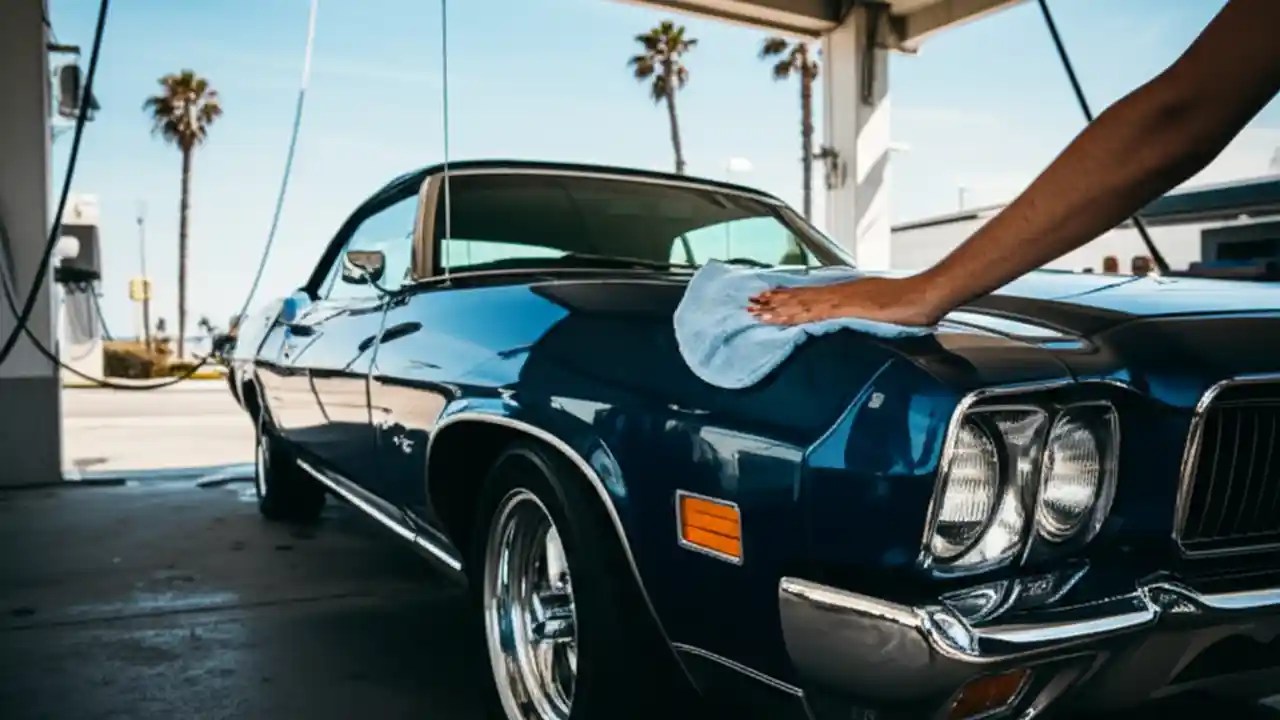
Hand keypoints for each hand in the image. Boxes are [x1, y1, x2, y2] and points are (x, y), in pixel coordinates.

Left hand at [747, 276, 941, 326]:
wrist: (924, 295)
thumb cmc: (909, 302)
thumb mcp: (881, 307)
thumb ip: (866, 312)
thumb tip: (858, 317)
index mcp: (846, 292)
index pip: (811, 294)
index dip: (788, 296)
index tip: (769, 298)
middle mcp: (839, 292)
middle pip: (800, 297)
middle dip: (774, 301)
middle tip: (750, 304)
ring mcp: (841, 299)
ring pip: (801, 303)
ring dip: (777, 307)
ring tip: (755, 310)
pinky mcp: (846, 308)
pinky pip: (814, 312)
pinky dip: (794, 314)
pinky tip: (780, 317)